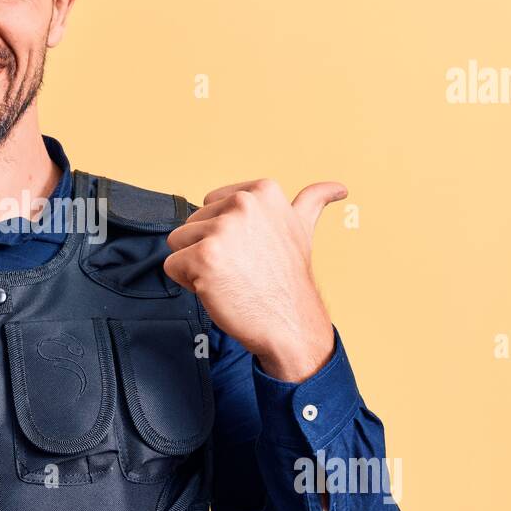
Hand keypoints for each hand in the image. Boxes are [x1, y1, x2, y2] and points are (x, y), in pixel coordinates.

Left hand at [163, 179, 346, 381]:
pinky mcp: (203, 256)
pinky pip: (171, 266)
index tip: (251, 251)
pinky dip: (188, 283)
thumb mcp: (303, 229)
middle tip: (241, 269)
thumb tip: (339, 187)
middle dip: (209, 249)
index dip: (224, 234)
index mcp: (262, 190)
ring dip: (196, 266)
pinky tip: (218, 290)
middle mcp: (242, 203)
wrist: (291, 323)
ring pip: (178, 243)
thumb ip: (311, 201)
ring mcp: (222, 229)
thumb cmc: (289, 279)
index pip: (210, 205)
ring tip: (230, 278)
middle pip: (191, 223)